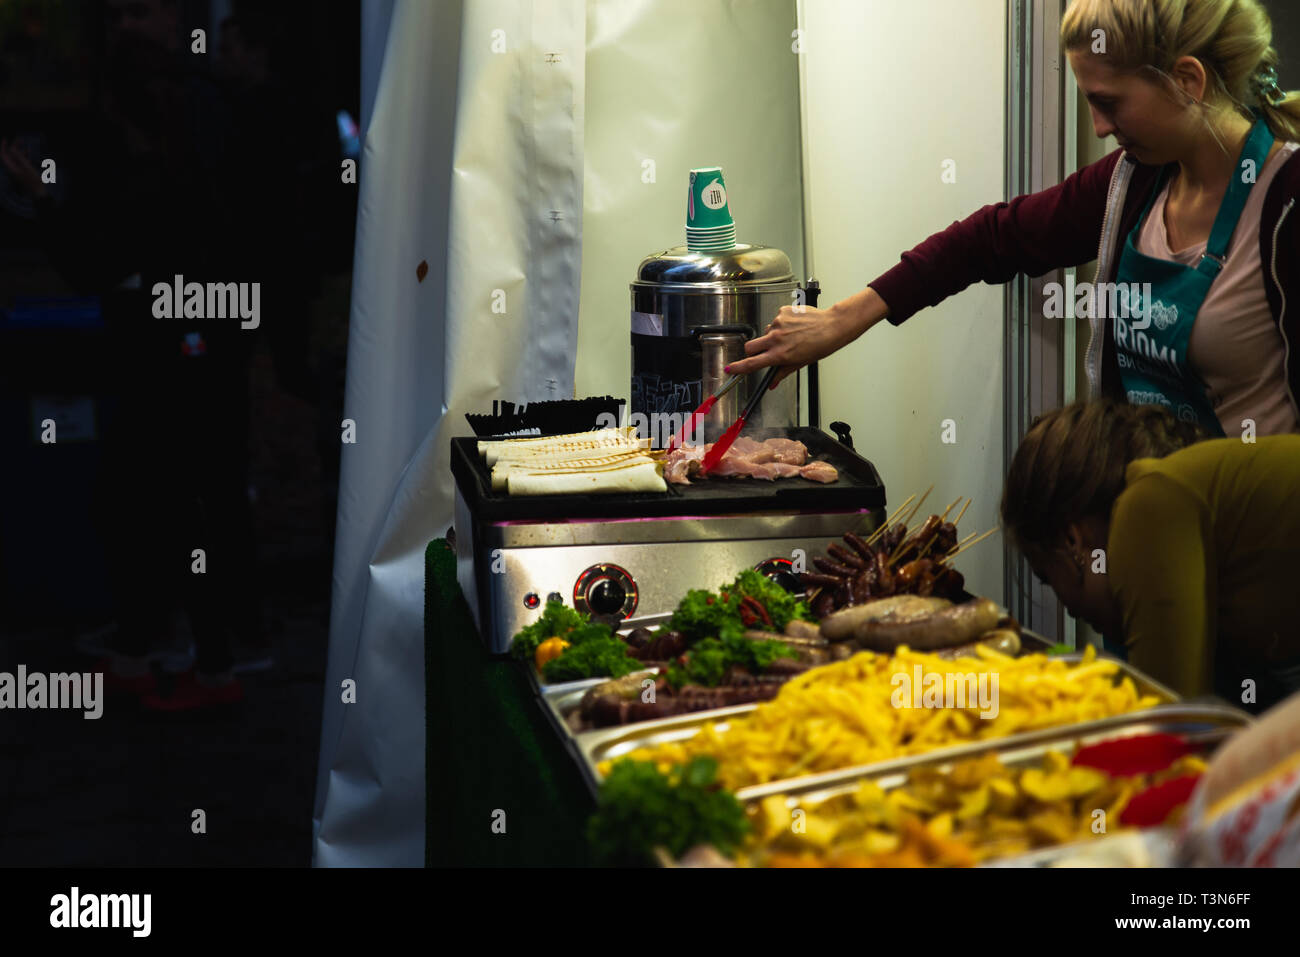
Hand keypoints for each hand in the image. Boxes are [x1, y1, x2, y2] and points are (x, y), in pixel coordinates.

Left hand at [0, 138, 46, 199]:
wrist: (38, 193)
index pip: (3, 155)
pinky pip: (20, 162)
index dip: (3, 146)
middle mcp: (12, 169)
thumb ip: (19, 157)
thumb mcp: (27, 167)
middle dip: (14, 147)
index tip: (7, 139)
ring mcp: (17, 171)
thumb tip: (11, 148)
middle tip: (20, 140)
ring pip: (15, 158)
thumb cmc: (33, 181)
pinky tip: (28, 153)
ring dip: (20, 151)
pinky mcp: (22, 173)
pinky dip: (23, 157)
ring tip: (26, 146)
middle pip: (10, 155)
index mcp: (10, 168)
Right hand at [724, 287, 889, 386]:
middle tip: (763, 352)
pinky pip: (776, 320)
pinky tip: (795, 326)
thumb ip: (782, 372)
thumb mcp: (800, 363)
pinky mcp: (783, 312)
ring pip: (766, 332)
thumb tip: (772, 383)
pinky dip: (782, 324)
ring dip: (772, 336)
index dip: (738, 368)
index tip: (730, 369)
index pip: (752, 364)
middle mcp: (776, 339)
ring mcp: (778, 324)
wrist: (832, 326)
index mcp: (779, 355)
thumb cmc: (820, 345)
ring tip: (791, 336)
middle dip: (752, 351)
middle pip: (750, 346)